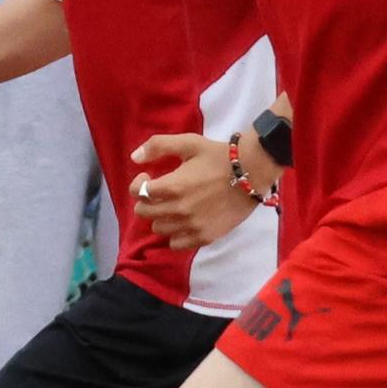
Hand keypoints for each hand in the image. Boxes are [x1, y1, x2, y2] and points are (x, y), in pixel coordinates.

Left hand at [128, 132, 258, 249]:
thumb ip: (158, 146)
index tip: (149, 177)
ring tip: (173, 206)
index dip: (139, 184)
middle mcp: (178, 210)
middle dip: (147, 200)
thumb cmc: (218, 156)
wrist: (252, 172)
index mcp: (172, 187)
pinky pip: (176, 244)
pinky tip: (183, 222)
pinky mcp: (205, 237)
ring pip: (159, 229)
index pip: (138, 194)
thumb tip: (134, 158)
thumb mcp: (188, 143)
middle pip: (144, 213)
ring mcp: (191, 226)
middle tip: (160, 193)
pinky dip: (175, 234)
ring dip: (161, 217)